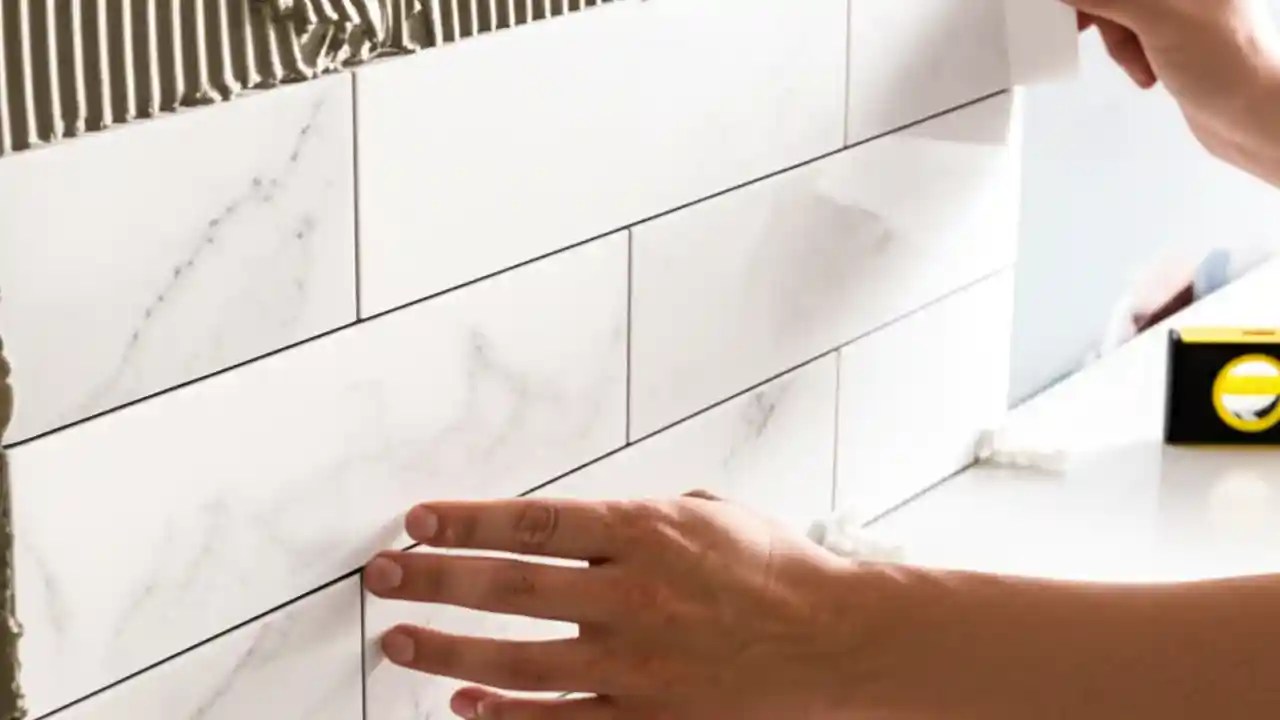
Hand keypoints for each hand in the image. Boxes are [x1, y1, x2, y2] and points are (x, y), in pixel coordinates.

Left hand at [363, 494, 864, 719]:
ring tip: (398, 641)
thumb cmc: (774, 570)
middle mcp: (632, 595)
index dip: (467, 521)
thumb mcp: (710, 513)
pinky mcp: (648, 716)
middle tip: (381, 577)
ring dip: (449, 650)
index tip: (417, 520)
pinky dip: (506, 714)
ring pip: (520, 660)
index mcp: (646, 532)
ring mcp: (637, 663)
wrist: (835, 642)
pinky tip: (464, 703)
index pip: (534, 522)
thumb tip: (578, 522)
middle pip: (510, 588)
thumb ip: (639, 515)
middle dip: (435, 581)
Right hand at [1063, 0, 1279, 183]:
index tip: (1073, 4)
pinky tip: (1148, 72)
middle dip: (1107, 14)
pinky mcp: (1175, 36)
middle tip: (1086, 30)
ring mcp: (1182, 11)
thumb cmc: (1228, 65)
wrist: (1252, 116)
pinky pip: (1134, 34)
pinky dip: (1131, 53)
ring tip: (1141, 65)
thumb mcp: (1159, 21)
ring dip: (1120, 41)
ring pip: (1123, 11)